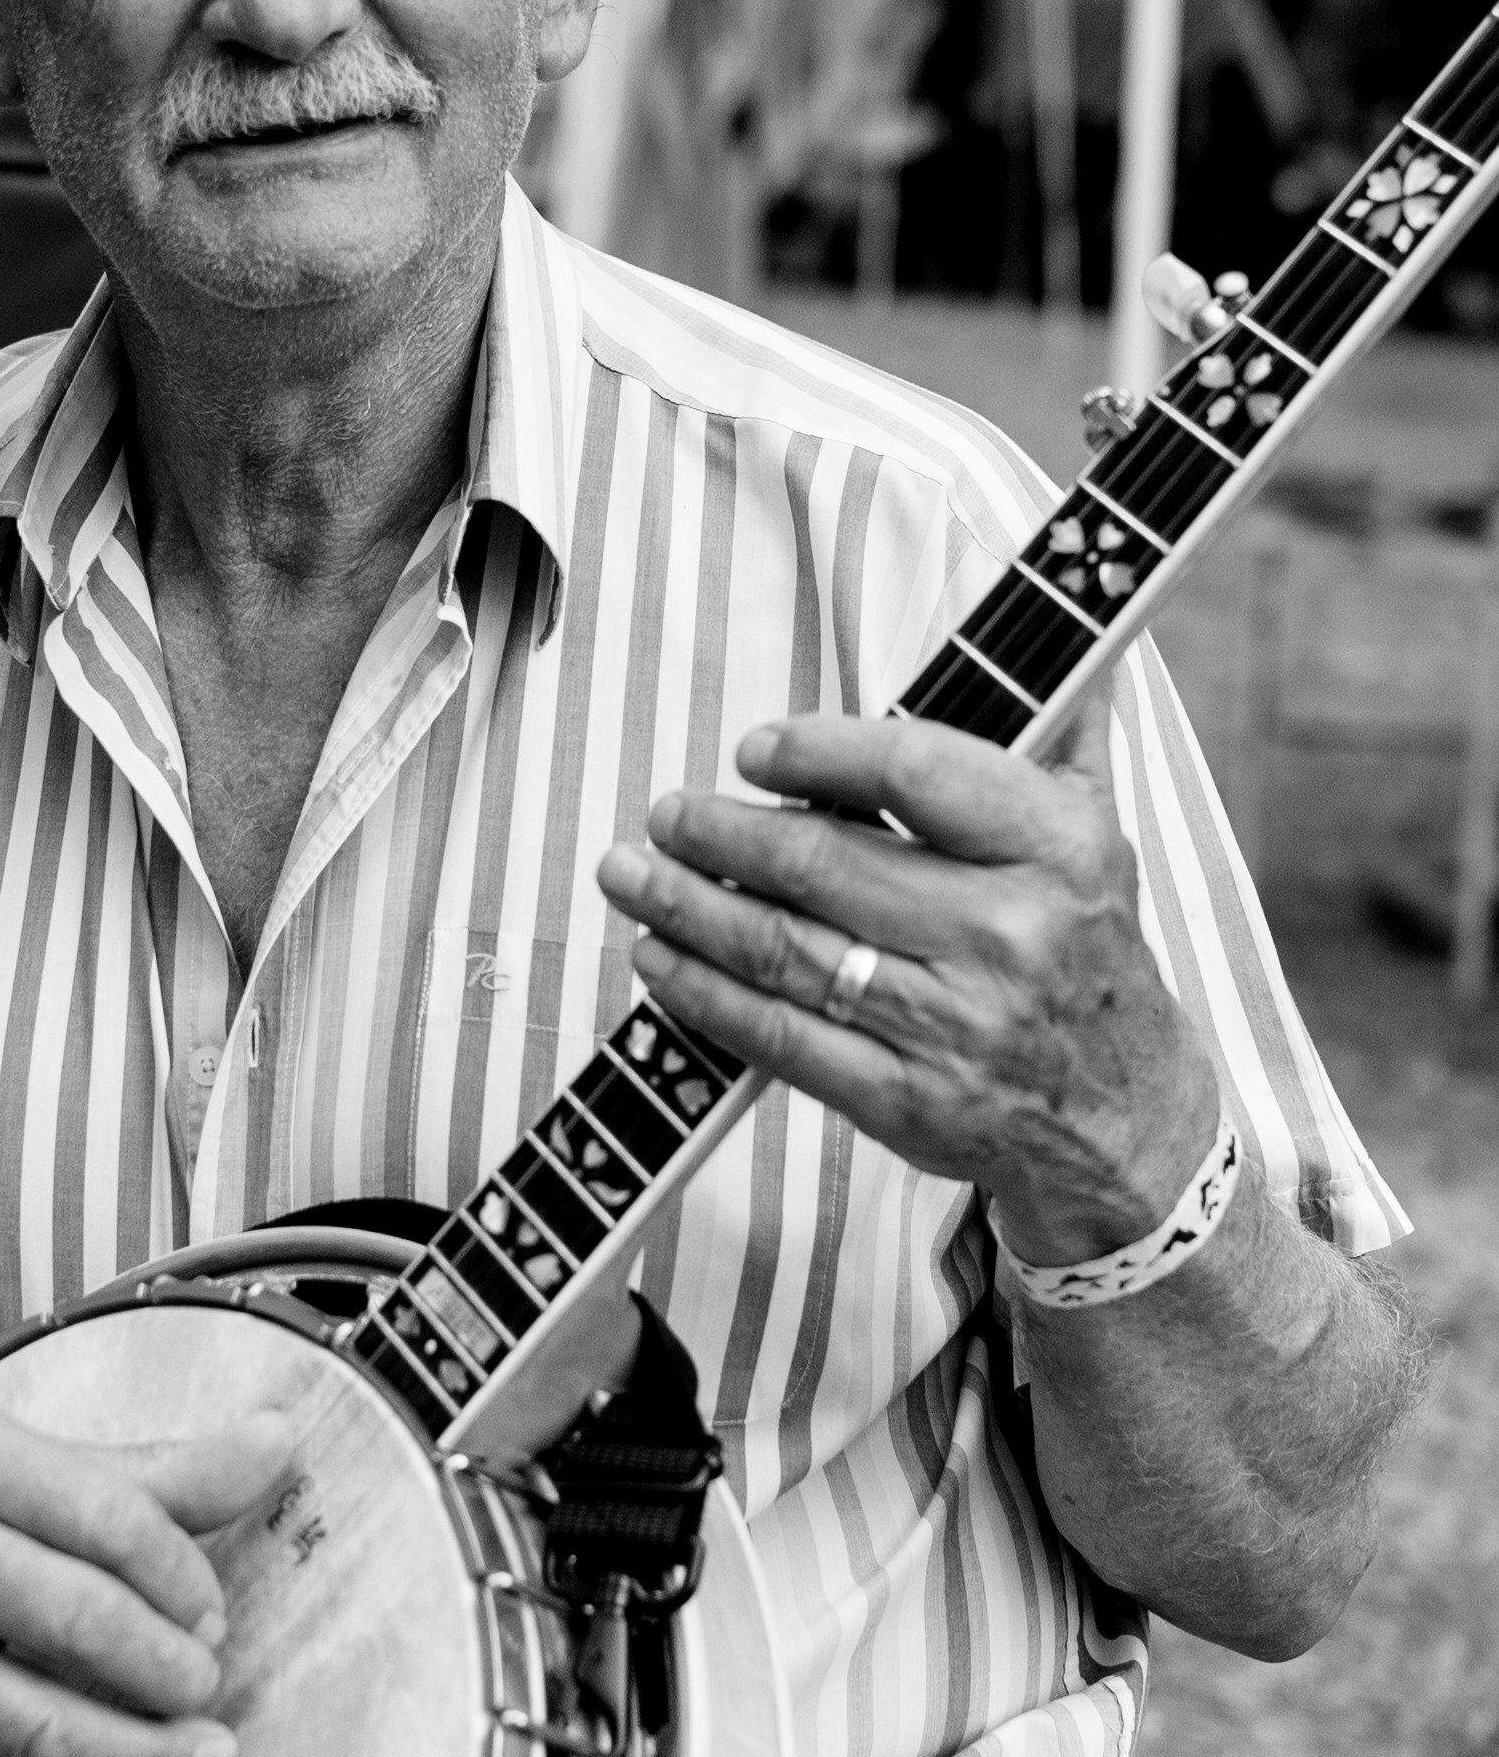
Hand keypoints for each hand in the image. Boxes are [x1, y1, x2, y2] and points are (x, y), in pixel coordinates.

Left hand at [596, 689, 1220, 1265]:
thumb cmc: (1086, 956)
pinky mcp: (906, 1099)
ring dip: (687, 907)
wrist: (1125, 1117)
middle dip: (720, 834)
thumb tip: (1058, 639)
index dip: (818, 752)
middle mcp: (1007, 933)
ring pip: (786, 950)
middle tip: (667, 813)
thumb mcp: (1099, 838)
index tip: (755, 748)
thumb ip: (1061, 735)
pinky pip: (780, 1036)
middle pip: (825, 865)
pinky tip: (660, 958)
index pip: (914, 774)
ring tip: (632, 874)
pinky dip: (704, 994)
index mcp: (1057, 849)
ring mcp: (953, 1024)